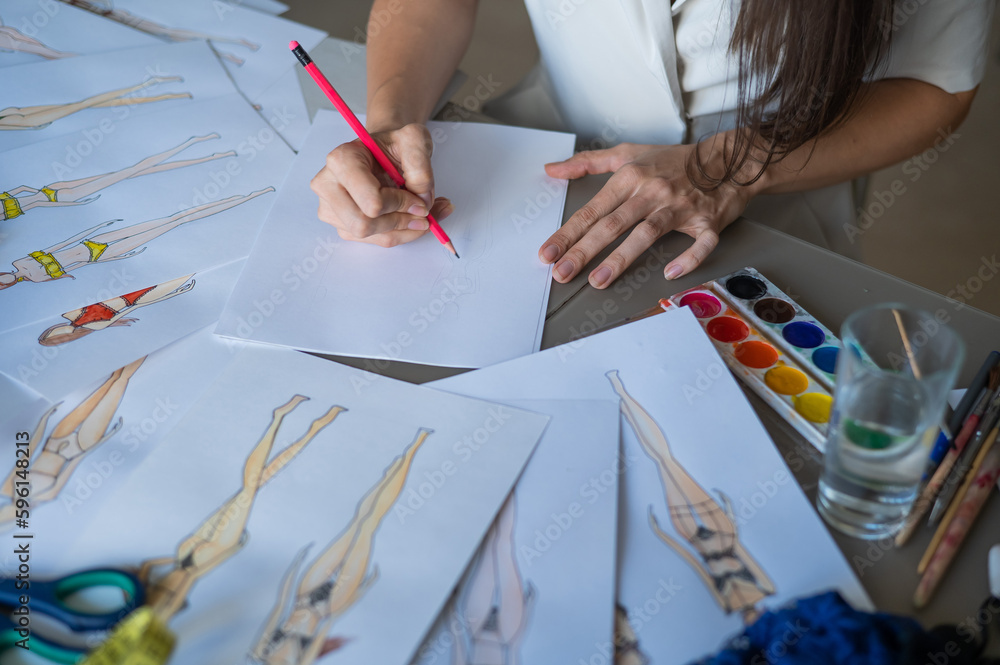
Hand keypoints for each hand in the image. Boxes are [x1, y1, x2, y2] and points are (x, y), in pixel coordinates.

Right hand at [310, 123, 454, 247]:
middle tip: (425, 212)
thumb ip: (420, 166)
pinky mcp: (342, 225)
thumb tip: (422, 200)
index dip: (400, 204)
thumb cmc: (394, 144)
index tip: (420, 199)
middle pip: (363, 224)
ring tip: (424, 214)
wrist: (384, 151)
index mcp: (341, 160)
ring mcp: (331, 209)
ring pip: (372, 236)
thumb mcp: (414, 139)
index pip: (370, 200)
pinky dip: (400, 233)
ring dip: (405, 229)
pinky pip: (376, 240)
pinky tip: (412, 218)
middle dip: (400, 221)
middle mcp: (328, 185)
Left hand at [538, 141, 753, 287]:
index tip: (548, 253)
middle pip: (613, 224)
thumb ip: (587, 162)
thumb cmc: (674, 161)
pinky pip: (699, 243)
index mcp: (631, 177)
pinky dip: (688, 258)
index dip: (568, 232)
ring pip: (647, 233)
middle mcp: (652, 192)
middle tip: (563, 273)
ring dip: (622, 258)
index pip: (593, 210)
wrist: (727, 159)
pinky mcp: (707, 222)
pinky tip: (669, 273)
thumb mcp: (627, 154)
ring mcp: (680, 208)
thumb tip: (552, 169)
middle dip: (584, 250)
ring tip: (599, 281)